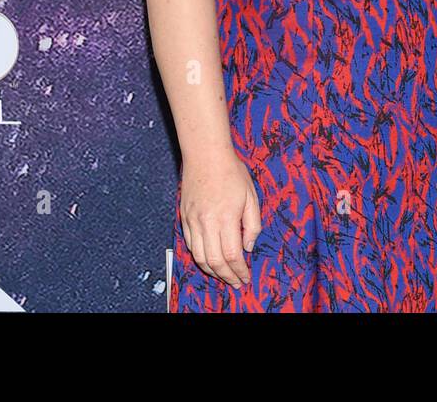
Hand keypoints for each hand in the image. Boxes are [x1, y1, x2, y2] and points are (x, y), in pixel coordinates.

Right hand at [179, 150, 262, 288]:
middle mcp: (206, 222)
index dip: (239, 270)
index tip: (245, 277)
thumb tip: (248, 247)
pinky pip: (190, 244)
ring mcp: (192, 221)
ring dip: (212, 271)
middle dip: (226, 276)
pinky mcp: (184, 217)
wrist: (205, 155)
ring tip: (224, 275)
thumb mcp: (251, 195)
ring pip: (199, 257)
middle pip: (214, 261)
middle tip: (236, 282)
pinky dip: (200, 257)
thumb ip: (252, 224)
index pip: (232, 255)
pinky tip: (209, 260)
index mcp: (226, 217)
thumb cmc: (231, 171)